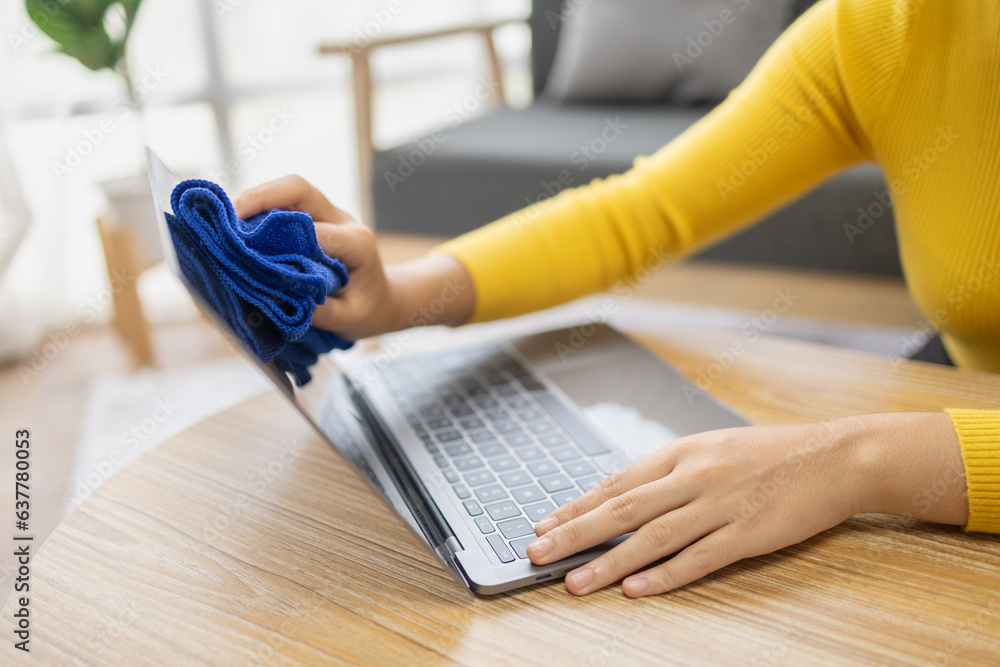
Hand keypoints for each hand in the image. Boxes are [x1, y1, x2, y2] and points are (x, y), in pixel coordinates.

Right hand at [234, 175, 474, 338]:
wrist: (385, 299)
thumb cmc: (370, 310)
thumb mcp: (353, 319)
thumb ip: (323, 313)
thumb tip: (281, 302)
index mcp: (357, 243)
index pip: (316, 231)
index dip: (281, 236)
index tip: (249, 249)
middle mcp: (342, 221)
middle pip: (299, 189)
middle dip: (260, 196)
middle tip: (228, 215)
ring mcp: (327, 215)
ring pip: (288, 191)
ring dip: (254, 200)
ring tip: (224, 220)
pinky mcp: (313, 218)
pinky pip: (283, 203)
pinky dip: (257, 210)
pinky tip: (236, 226)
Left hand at [526, 412, 965, 597]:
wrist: (835, 457)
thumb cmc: (770, 454)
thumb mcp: (712, 449)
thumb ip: (669, 472)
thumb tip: (621, 496)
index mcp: (682, 452)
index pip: (616, 483)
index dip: (577, 506)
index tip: (544, 524)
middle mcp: (695, 476)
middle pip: (623, 508)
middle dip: (575, 533)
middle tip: (538, 553)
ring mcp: (721, 505)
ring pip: (654, 537)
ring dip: (610, 561)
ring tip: (577, 582)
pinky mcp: (749, 533)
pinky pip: (701, 558)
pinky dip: (666, 575)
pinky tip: (637, 589)